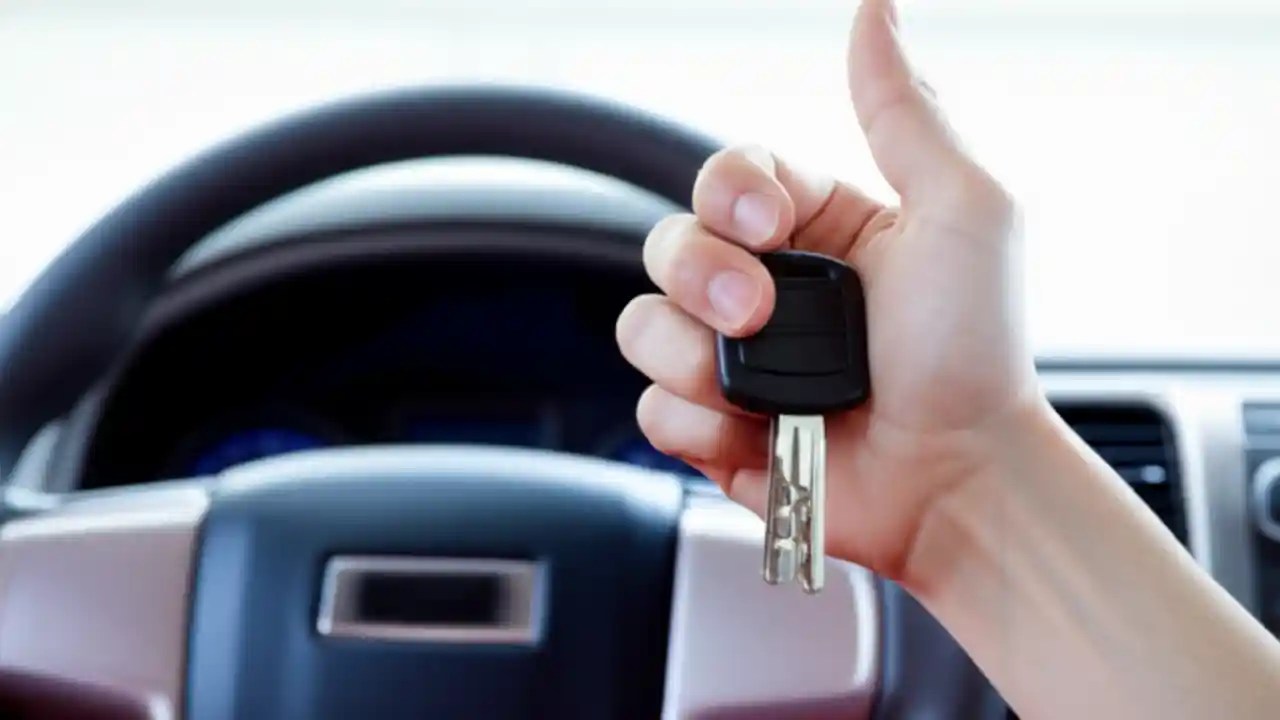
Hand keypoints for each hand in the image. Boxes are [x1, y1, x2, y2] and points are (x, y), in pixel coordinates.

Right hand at [615, 0, 1041, 583]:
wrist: (962, 481)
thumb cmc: (976, 354)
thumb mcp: (963, 212)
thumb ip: (903, 113)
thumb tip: (876, 11)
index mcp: (815, 228)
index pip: (723, 179)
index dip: (727, 193)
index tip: (769, 221)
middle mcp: (766, 290)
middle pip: (666, 246)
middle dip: (700, 274)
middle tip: (756, 311)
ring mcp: (736, 363)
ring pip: (641, 326)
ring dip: (688, 353)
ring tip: (757, 386)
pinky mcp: (716, 431)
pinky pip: (652, 409)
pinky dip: (695, 422)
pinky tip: (752, 431)